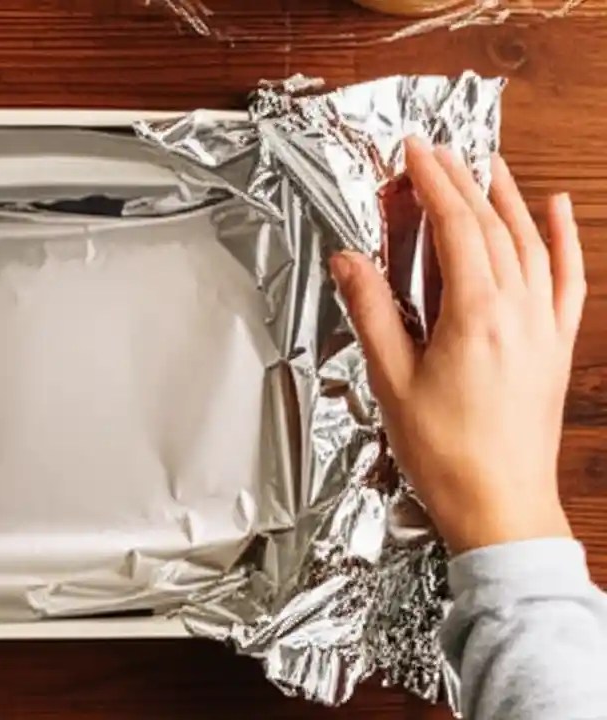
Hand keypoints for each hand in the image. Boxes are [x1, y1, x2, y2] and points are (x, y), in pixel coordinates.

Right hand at [330, 137, 584, 552]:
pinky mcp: (557, 346)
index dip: (434, 182)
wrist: (502, 507)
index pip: (456, 226)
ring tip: (486, 165)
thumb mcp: (391, 381)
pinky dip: (565, 239)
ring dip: (507, 198)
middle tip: (437, 151)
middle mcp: (519, 310)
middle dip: (463, 181)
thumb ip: (373, 312)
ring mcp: (544, 327)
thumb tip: (349, 259)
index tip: (416, 150)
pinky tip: (558, 210)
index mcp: (476, 314)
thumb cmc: (445, 453)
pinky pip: (568, 279)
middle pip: (493, 225)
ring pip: (531, 243)